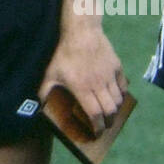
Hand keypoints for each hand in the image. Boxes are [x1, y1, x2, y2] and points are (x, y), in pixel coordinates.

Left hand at [39, 22, 126, 136]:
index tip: (97, 133)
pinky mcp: (116, 66)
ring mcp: (109, 74)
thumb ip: (45, 91)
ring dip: (115, 109)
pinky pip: (123, 85)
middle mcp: (99, 84)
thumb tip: (40, 106)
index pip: (95, 114)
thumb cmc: (63, 52)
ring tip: (110, 113)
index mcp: (82, 88)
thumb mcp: (50, 72)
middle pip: (110, 110)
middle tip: (104, 126)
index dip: (97, 127)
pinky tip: (116, 97)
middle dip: (108, 122)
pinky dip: (121, 94)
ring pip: (118, 99)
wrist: (81, 30)